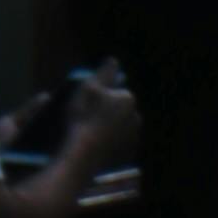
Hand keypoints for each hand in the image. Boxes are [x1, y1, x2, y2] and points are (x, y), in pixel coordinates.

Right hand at [54, 69, 140, 198]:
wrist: (81, 157)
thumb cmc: (83, 117)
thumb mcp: (89, 87)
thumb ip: (105, 72)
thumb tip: (114, 60)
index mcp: (128, 99)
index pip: (115, 91)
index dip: (100, 94)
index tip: (85, 100)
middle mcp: (136, 118)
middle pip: (118, 109)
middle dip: (106, 110)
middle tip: (84, 116)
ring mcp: (132, 139)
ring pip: (118, 127)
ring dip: (106, 127)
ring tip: (86, 131)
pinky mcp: (125, 156)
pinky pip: (116, 144)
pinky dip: (107, 143)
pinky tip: (92, 144)